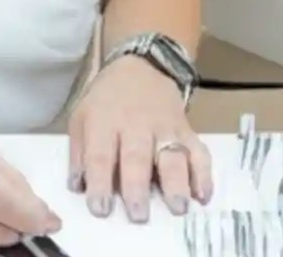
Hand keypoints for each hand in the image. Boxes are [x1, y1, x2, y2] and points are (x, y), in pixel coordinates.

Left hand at [67, 57, 212, 222]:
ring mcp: (165, 127)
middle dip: (138, 187)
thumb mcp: (82, 117)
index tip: (100, 209)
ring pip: (172, 155)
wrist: (140, 67)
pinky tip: (203, 195)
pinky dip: (204, 174)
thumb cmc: (106, 101)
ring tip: (178, 208)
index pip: (100, 154)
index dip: (100, 182)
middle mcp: (136, 125)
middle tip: (138, 215)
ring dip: (176, 183)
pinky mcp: (187, 130)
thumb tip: (78, 187)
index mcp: (104, 122)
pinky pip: (199, 152)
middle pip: (137, 157)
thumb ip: (79, 153)